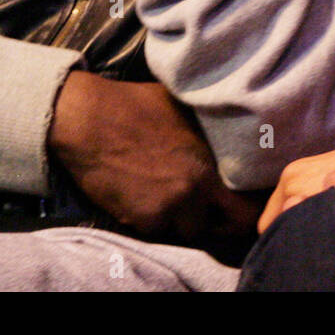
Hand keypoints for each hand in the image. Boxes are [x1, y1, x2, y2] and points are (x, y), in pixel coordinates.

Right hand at [49, 71, 263, 243]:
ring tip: (174, 197)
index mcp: (210, 164)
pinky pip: (156, 229)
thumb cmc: (137, 105)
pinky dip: (154, 219)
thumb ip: (211, 133)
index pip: (243, 208)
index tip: (241, 201)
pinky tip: (146, 196)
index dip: (246, 208)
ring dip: (183, 219)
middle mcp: (193, 191)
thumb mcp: (187, 109)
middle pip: (219, 226)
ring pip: (186, 230)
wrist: (88, 120)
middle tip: (208, 206)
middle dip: (216, 219)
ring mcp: (166, 208)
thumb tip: (233, 133)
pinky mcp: (139, 218)